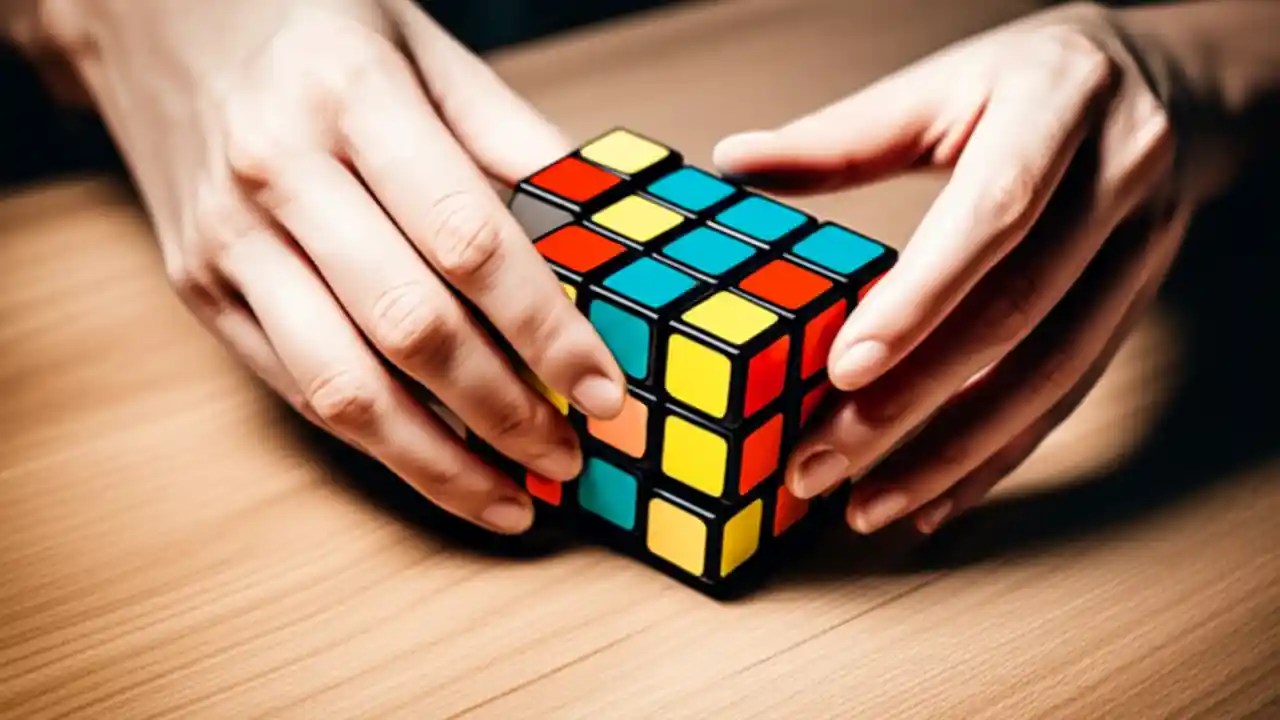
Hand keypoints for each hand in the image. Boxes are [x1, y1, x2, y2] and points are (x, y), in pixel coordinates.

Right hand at [45, 0, 626, 532]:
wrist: (148, 13)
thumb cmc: (304, 21)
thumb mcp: (418, 42)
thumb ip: (508, 131)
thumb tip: (596, 218)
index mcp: (351, 96)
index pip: (467, 241)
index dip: (545, 330)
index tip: (603, 389)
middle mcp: (279, 173)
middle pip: (410, 328)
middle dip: (505, 410)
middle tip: (568, 455)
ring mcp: (227, 240)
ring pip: (343, 386)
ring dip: (439, 461)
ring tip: (512, 498)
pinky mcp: (199, 289)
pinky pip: (296, 386)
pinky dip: (374, 440)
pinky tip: (436, 464)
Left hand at [715, 2, 1191, 534]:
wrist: (1162, 84)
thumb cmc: (1029, 80)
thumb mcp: (942, 83)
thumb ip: (843, 136)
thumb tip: (735, 162)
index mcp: (1060, 106)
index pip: (994, 216)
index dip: (921, 300)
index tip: (843, 371)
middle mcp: (1118, 180)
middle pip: (1017, 314)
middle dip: (914, 401)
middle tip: (824, 460)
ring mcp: (1140, 250)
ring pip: (1051, 374)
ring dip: (954, 453)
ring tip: (868, 504)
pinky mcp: (1135, 305)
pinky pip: (1069, 396)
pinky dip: (998, 455)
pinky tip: (934, 500)